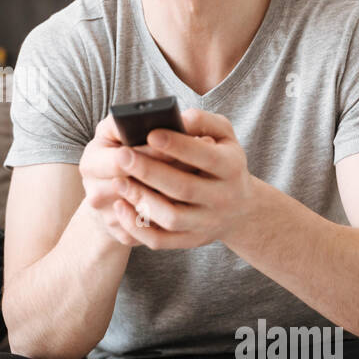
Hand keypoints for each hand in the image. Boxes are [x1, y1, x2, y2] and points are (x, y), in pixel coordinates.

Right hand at [79, 113, 194, 246]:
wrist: (107, 188)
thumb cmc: (116, 150)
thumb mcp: (115, 131)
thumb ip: (126, 122)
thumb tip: (152, 120)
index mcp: (91, 163)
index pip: (124, 159)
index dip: (154, 153)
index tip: (180, 144)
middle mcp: (94, 194)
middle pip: (138, 187)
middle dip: (169, 174)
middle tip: (198, 164)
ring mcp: (108, 218)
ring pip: (148, 210)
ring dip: (175, 196)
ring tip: (199, 179)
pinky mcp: (123, 235)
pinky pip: (151, 231)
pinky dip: (172, 216)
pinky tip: (189, 201)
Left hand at [102, 109, 256, 249]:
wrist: (240, 207)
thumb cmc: (221, 159)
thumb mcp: (223, 135)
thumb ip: (202, 121)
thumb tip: (178, 118)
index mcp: (232, 167)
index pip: (206, 157)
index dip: (177, 146)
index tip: (150, 133)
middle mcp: (223, 198)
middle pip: (184, 189)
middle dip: (150, 172)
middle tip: (122, 155)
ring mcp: (207, 223)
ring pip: (171, 218)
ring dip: (142, 200)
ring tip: (118, 181)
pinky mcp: (191, 240)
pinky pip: (160, 241)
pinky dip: (137, 227)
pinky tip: (120, 205)